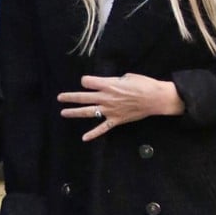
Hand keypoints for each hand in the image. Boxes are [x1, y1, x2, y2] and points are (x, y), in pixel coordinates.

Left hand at [58, 73, 184, 139]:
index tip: (86, 82)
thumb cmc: (144, 84)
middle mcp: (106, 97)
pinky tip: (84, 138)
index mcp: (108, 84)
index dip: (86, 81)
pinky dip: (93, 134)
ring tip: (63, 113)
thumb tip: (112, 84)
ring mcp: (109, 110)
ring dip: (74, 112)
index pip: (88, 82)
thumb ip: (116, 81)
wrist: (155, 98)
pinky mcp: (116, 120)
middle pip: (83, 97)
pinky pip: (102, 128)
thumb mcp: (128, 76)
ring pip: (88, 111)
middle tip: (60, 97)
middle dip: (70, 97)